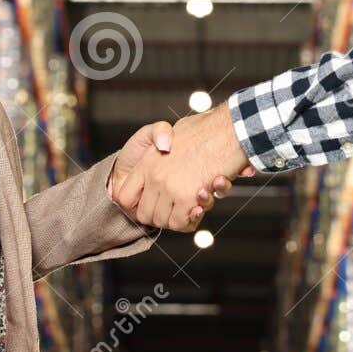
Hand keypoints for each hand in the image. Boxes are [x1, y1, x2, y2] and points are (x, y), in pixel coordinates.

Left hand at [113, 105, 254, 231]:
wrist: (228, 128)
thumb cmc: (204, 129)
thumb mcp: (173, 129)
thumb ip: (161, 137)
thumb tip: (164, 145)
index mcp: (147, 162)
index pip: (125, 197)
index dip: (136, 204)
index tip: (149, 203)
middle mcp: (155, 177)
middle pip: (145, 215)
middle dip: (158, 215)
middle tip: (173, 207)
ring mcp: (171, 188)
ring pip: (163, 222)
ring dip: (176, 219)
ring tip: (188, 206)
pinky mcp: (188, 198)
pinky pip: (182, 223)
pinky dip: (189, 221)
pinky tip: (196, 208)